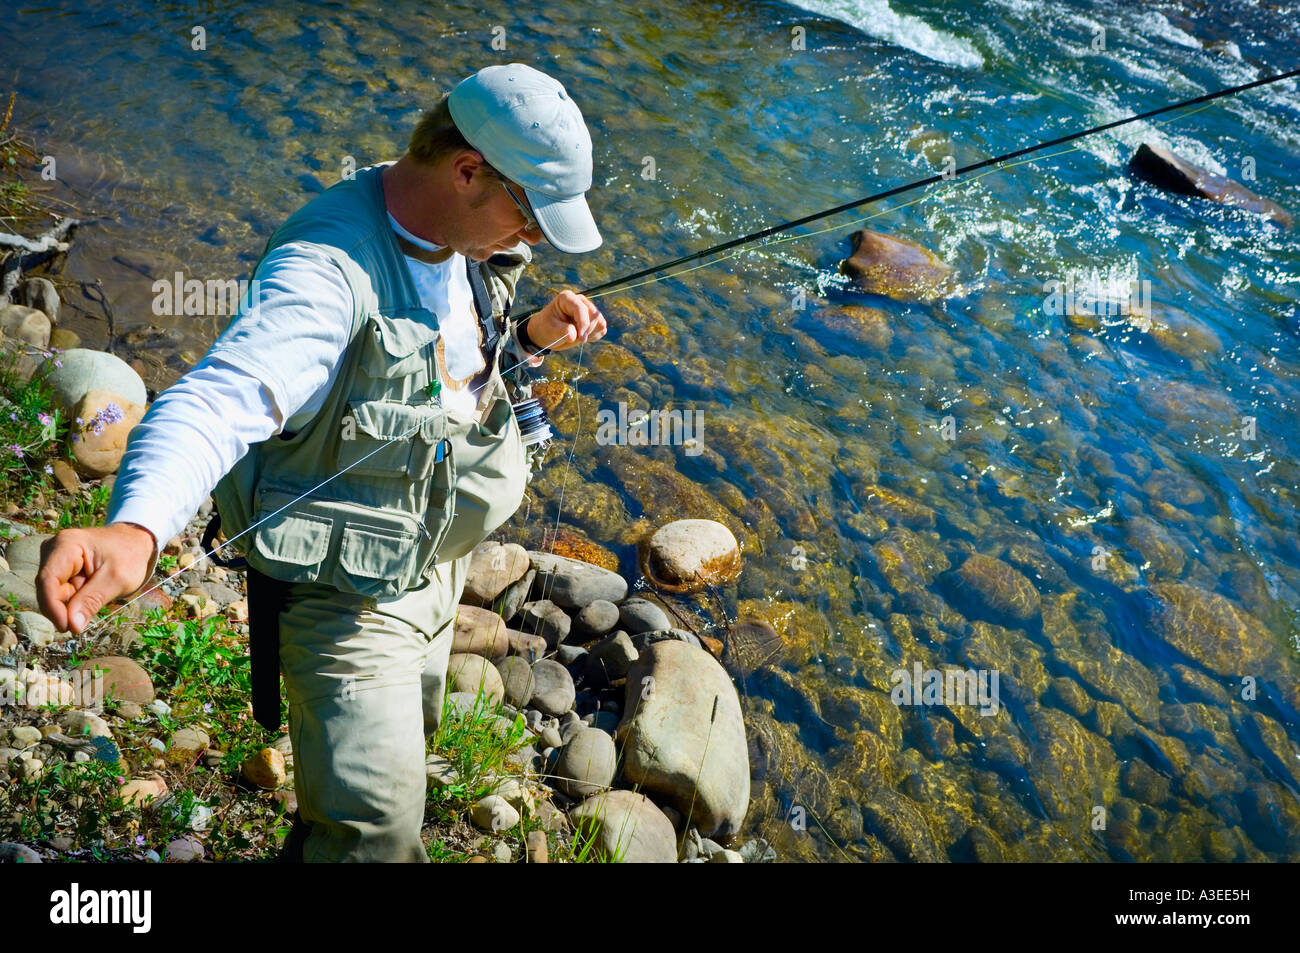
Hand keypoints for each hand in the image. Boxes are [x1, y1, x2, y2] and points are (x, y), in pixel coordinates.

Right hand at [36, 523, 156, 633]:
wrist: (135, 542)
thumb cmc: (130, 555)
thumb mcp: (117, 579)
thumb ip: (92, 600)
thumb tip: (72, 625)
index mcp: (66, 544)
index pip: (48, 580)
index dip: (53, 607)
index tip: (67, 627)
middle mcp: (54, 550)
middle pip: (48, 589)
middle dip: (63, 610)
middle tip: (81, 625)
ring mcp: (55, 560)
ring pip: (53, 594)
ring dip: (71, 606)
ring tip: (96, 601)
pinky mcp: (60, 570)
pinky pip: (61, 593)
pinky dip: (74, 602)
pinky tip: (91, 598)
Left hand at [525, 290, 606, 363]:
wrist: (548, 333)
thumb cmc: (547, 329)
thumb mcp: (550, 331)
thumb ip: (562, 332)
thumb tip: (573, 335)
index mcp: (566, 298)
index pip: (581, 308)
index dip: (583, 324)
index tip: (582, 339)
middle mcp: (579, 300)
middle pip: (593, 315)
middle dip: (586, 330)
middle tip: (575, 339)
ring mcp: (588, 309)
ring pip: (600, 322)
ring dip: (591, 333)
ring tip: (577, 337)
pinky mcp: (593, 319)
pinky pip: (601, 328)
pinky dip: (594, 336)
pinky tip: (582, 337)